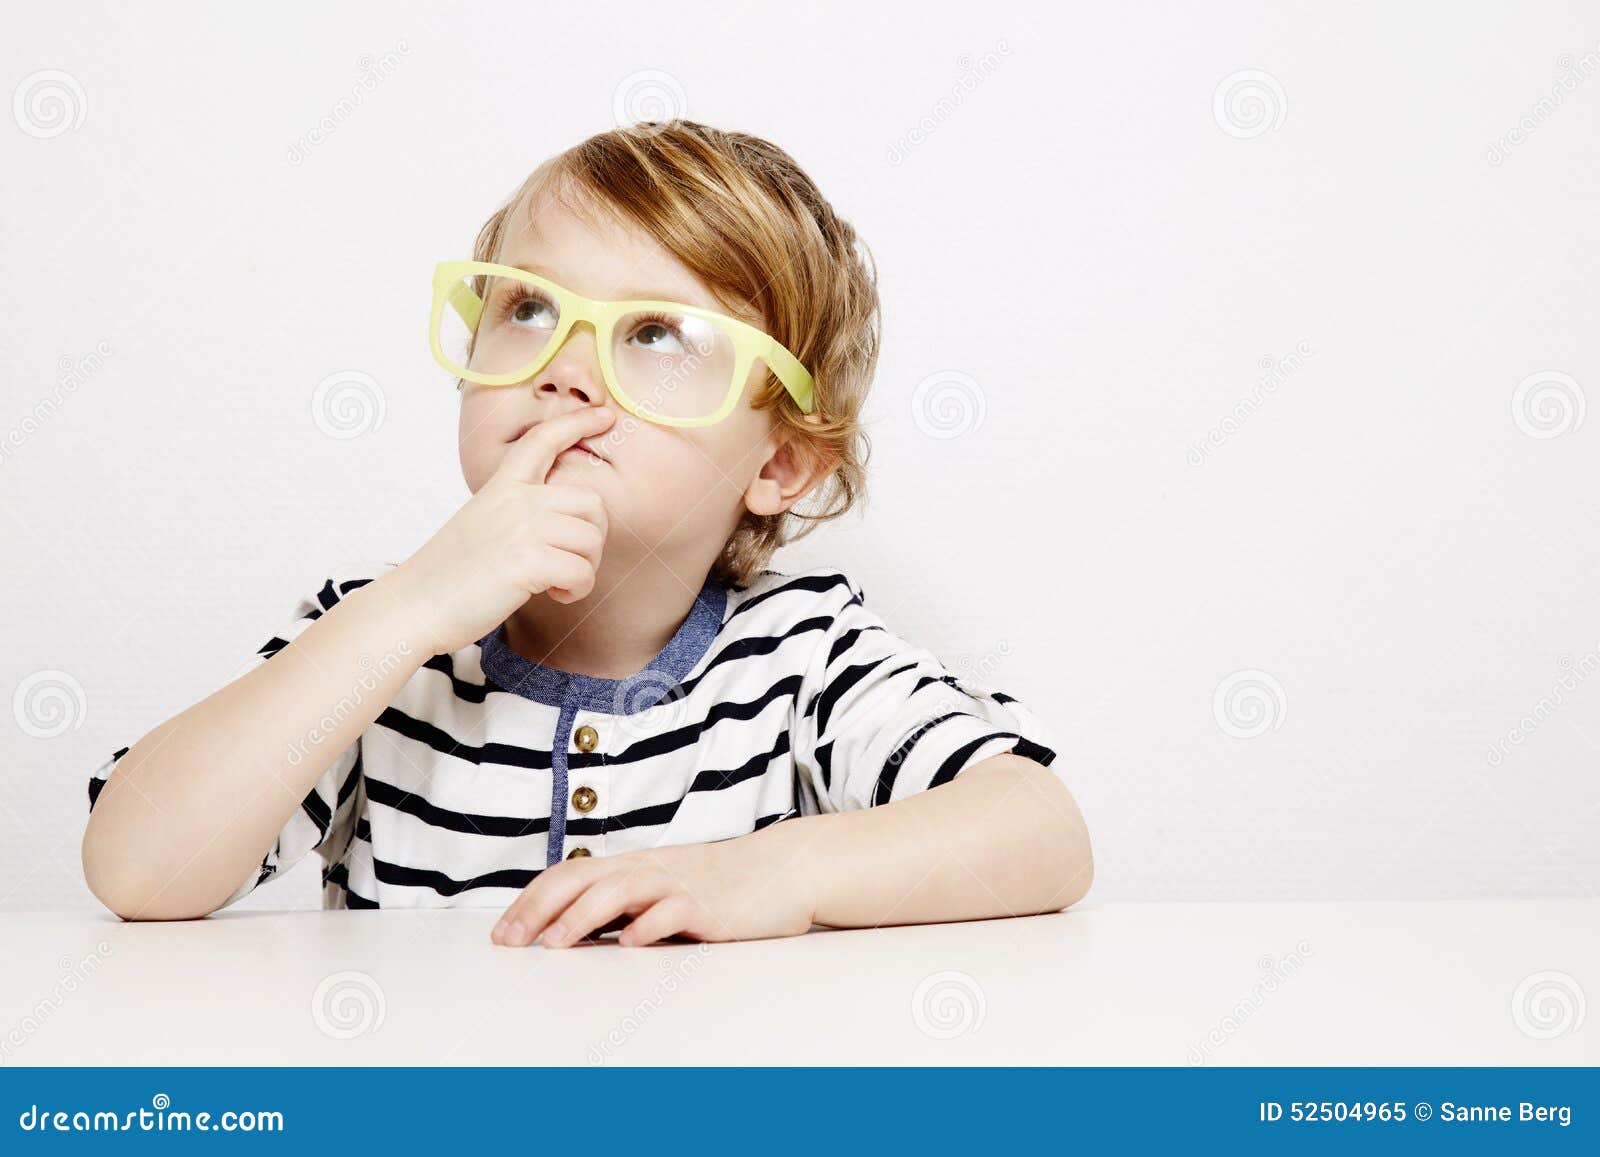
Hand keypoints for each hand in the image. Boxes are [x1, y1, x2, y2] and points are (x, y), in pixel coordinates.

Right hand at [386, 407, 615, 654]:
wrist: (415, 605)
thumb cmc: (450, 573)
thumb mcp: (482, 521)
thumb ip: (517, 509)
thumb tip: (562, 518)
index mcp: (502, 486)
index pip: (544, 440)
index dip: (578, 423)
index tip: (604, 415)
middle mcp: (516, 500)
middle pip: (593, 503)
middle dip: (593, 539)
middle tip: (569, 562)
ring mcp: (522, 527)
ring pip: (592, 541)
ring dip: (584, 569)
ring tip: (554, 582)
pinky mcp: (528, 561)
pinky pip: (583, 572)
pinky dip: (577, 590)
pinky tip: (553, 594)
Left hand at [490, 836, 817, 948]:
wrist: (783, 871)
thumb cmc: (721, 887)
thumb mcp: (664, 891)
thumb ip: (624, 908)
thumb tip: (574, 934)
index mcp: (632, 867)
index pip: (569, 874)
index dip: (531, 900)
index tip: (503, 933)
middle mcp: (648, 871)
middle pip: (582, 878)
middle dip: (540, 908)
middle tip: (511, 940)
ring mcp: (677, 885)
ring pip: (619, 891)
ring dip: (581, 917)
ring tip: (554, 944)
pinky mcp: (707, 905)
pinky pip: (672, 912)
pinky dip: (648, 927)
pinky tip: (629, 944)